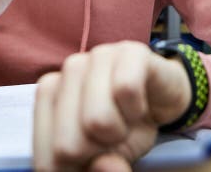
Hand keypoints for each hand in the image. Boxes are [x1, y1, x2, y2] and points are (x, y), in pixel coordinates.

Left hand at [33, 41, 191, 170]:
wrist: (163, 95)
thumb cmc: (126, 126)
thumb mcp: (107, 158)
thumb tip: (103, 164)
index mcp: (49, 98)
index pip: (46, 160)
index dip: (75, 170)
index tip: (92, 157)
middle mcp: (67, 72)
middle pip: (67, 146)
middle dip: (96, 153)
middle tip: (112, 136)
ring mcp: (97, 56)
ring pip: (96, 120)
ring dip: (119, 132)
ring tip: (125, 119)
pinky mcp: (129, 50)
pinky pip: (126, 92)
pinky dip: (137, 110)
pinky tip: (139, 103)